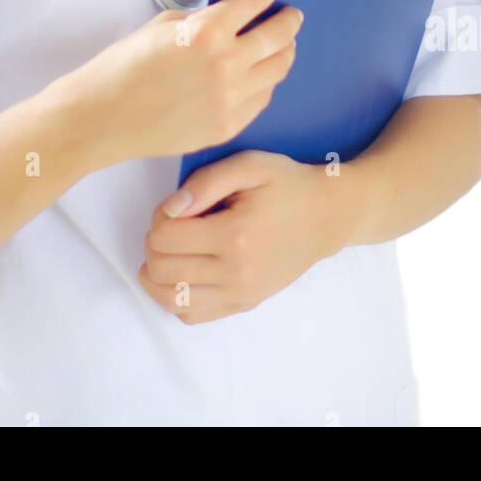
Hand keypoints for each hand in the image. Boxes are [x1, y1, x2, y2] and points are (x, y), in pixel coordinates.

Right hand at [78, 0, 305, 161]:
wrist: (103, 118)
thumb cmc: (123, 69)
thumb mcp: (164, 26)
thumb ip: (202, 20)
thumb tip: (227, 16)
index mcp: (207, 31)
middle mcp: (226, 65)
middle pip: (280, 35)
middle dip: (290, 19)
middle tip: (290, 13)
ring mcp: (230, 100)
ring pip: (278, 69)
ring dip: (283, 51)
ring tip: (279, 44)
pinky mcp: (228, 126)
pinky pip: (262, 98)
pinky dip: (265, 82)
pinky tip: (258, 75)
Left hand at [136, 149, 343, 324]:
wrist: (327, 216)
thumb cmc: (287, 185)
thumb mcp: (249, 165)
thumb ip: (205, 182)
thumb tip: (170, 208)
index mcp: (235, 235)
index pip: (165, 237)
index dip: (159, 216)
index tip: (176, 205)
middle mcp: (236, 273)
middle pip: (162, 270)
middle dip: (154, 243)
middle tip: (171, 224)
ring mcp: (240, 294)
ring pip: (171, 300)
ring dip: (157, 275)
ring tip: (169, 250)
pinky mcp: (244, 304)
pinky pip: (192, 315)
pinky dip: (175, 297)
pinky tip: (183, 272)